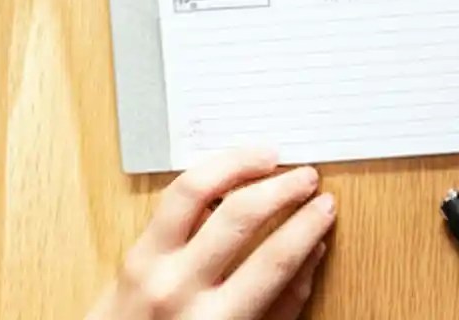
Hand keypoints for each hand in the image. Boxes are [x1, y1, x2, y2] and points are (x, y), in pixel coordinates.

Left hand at [88, 149, 335, 319]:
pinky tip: (231, 168)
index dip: (307, 225)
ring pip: (195, 190)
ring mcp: (150, 264)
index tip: (325, 206)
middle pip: (240, 216)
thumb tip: (313, 248)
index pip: (274, 259)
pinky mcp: (133, 250)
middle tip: (306, 177)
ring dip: (239, 164)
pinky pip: (172, 197)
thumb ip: (284, 302)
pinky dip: (206, 174)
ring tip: (268, 157)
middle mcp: (179, 288)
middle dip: (282, 188)